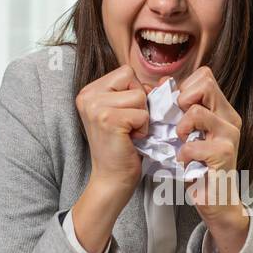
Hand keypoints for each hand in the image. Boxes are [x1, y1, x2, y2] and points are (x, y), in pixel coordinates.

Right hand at [72, 65, 148, 252]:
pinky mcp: (108, 119)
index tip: (127, 116)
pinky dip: (143, 128)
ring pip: (139, 96)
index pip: (126, 73)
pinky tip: (131, 140)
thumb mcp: (127, 113)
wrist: (112, 179)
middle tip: (128, 125)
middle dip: (139, 103)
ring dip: (142, 117)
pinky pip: (142, 113)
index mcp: (89, 91)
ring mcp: (96, 107)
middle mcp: (87, 96)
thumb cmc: (122, 147)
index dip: (135, 93)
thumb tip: (165, 80)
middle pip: (132, 79)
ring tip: (129, 133)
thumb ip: (139, 92)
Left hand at [175, 66, 249, 252]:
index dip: (184, 88)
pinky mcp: (224, 154)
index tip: (175, 109)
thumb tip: (159, 84)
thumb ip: (180, 110)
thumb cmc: (200, 168)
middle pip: (205, 83)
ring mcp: (229, 136)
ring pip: (197, 111)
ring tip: (180, 143)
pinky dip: (183, 154)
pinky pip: (193, 144)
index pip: (204, 76)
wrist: (216, 201)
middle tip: (177, 123)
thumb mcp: (189, 134)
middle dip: (181, 100)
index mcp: (222, 110)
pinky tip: (184, 163)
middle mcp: (230, 118)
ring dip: (180, 128)